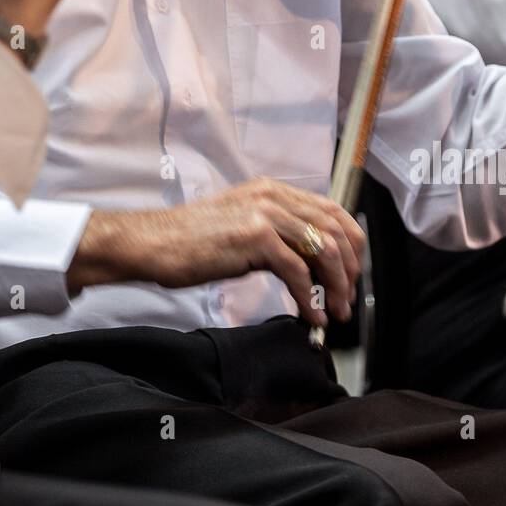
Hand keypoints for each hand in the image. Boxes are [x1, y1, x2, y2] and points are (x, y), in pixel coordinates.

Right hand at [69, 178, 364, 327]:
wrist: (153, 243)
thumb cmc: (190, 241)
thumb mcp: (241, 226)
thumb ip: (275, 233)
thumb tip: (308, 262)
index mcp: (272, 190)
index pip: (332, 210)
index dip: (351, 244)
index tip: (352, 274)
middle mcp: (273, 195)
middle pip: (335, 229)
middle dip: (349, 269)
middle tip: (346, 300)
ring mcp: (264, 213)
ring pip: (323, 249)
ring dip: (335, 286)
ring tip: (333, 312)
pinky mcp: (254, 236)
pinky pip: (297, 270)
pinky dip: (308, 297)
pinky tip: (309, 316)